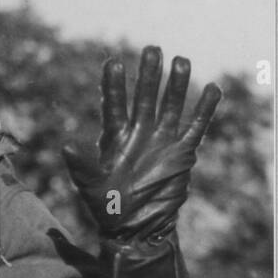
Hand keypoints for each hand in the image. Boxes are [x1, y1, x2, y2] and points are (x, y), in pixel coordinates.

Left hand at [62, 46, 220, 244]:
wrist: (136, 228)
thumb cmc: (107, 207)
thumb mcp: (91, 187)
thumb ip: (81, 166)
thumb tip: (65, 146)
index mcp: (115, 137)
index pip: (114, 105)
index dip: (114, 85)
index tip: (113, 62)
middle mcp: (139, 133)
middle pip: (145, 97)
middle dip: (148, 75)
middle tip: (152, 49)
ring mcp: (162, 140)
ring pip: (171, 106)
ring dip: (176, 85)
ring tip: (180, 61)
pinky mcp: (182, 153)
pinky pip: (196, 127)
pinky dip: (204, 110)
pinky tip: (212, 89)